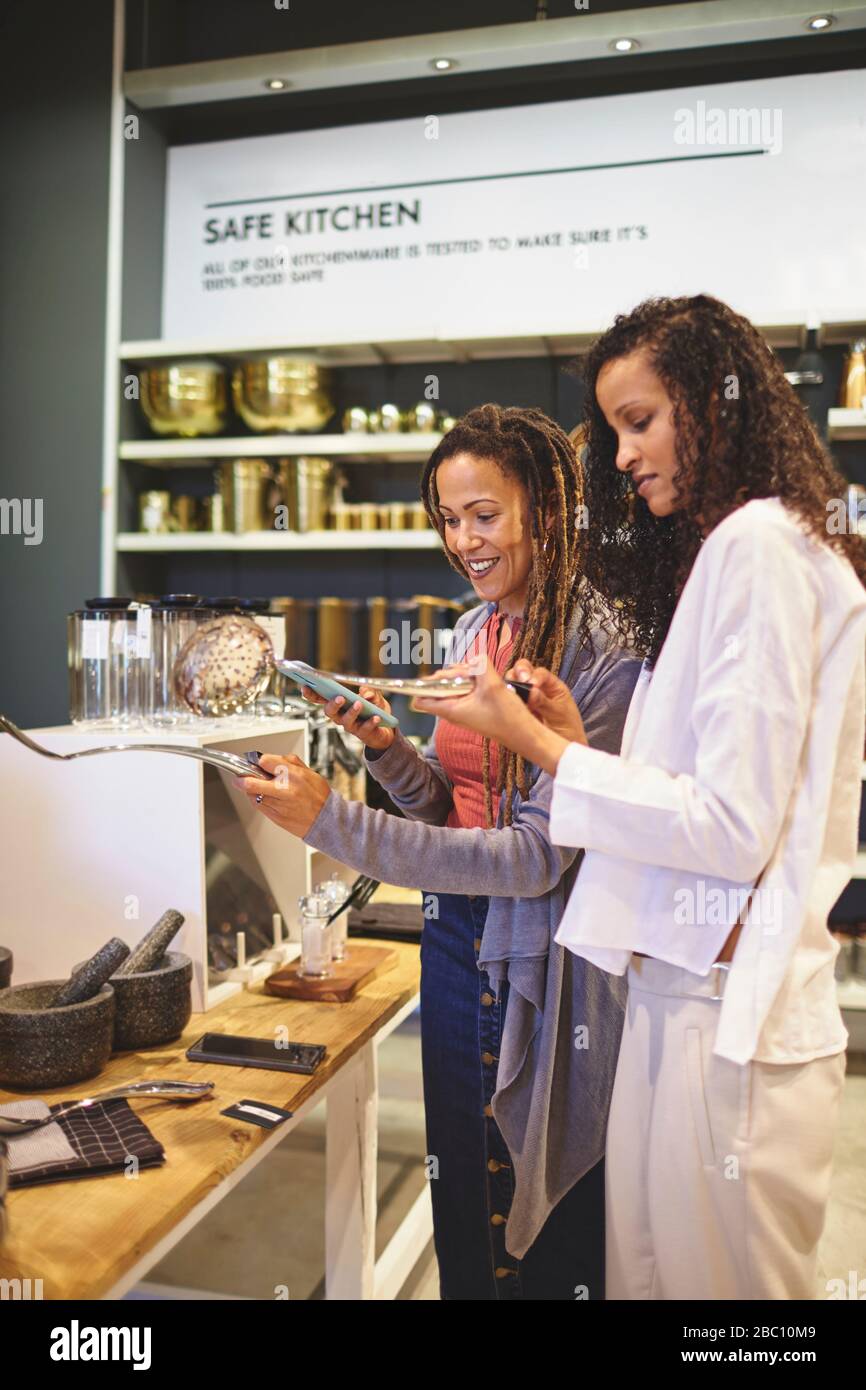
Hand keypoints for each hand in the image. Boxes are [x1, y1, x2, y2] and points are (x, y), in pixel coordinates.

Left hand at [233, 753, 330, 837]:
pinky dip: (256, 800)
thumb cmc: (319, 796)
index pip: (266, 762)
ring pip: (254, 795)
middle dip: (242, 778)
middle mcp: (285, 790)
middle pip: (253, 782)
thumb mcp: (309, 772)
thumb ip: (289, 763)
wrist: (326, 820)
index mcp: (294, 775)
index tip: (255, 761)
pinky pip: (259, 806)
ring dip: (250, 789)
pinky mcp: (276, 817)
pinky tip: (261, 796)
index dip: (258, 761)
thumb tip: (271, 759)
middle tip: (239, 777)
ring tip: (253, 786)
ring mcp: (279, 805)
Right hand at [297, 683, 394, 751]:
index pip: (321, 699)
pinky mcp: (363, 734)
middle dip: (333, 705)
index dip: (311, 694)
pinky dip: (370, 722)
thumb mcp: (374, 695)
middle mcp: (341, 716)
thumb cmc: (373, 708)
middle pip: (330, 712)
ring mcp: (351, 726)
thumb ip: (370, 690)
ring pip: (346, 721)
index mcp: (339, 704)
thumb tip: (366, 693)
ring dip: (351, 712)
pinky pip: (364, 728)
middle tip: (340, 698)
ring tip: (359, 704)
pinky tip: (376, 717)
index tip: (305, 687)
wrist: (386, 728)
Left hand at [413, 655, 571, 775]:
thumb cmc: (507, 717)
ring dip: (466, 675)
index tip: (438, 676)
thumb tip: (475, 658)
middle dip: (452, 673)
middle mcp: (454, 709)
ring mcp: (464, 707)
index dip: (423, 685)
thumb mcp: (492, 686)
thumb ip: (480, 666)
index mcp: (450, 708)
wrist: (524, 733)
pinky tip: (488, 682)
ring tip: (483, 676)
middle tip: (470, 672)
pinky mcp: (474, 705)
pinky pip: (467, 688)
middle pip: (440, 684)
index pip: (420, 699)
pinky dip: (475, 681)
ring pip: (455, 684)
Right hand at [506, 662, 587, 745]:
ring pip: (512, 683)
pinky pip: (507, 700)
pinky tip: (505, 704)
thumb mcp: (560, 715)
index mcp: (552, 686)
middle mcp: (537, 688)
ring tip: (508, 693)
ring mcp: (525, 699)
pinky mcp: (516, 710)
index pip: (541, 673)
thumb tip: (531, 692)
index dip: (534, 676)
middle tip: (517, 682)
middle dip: (518, 673)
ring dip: (508, 685)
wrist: (563, 750)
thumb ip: (545, 703)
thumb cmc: (568, 730)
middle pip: (523, 671)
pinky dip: (504, 699)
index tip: (531, 684)